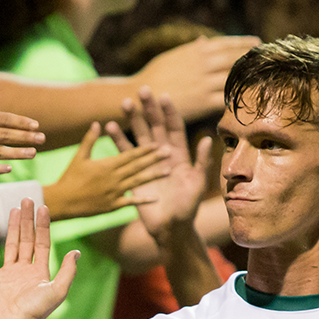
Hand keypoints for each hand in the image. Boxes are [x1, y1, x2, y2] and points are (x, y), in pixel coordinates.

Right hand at [0, 199, 78, 318]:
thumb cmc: (34, 312)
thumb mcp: (57, 290)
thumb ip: (67, 270)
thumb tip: (76, 252)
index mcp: (39, 272)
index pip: (42, 243)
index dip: (43, 225)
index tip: (43, 208)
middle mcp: (23, 271)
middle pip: (26, 239)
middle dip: (27, 220)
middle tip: (26, 200)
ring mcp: (6, 274)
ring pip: (11, 244)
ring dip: (13, 227)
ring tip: (14, 209)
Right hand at [43, 122, 171, 220]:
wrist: (62, 202)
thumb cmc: (69, 178)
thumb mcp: (78, 157)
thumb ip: (89, 140)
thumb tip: (97, 122)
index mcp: (107, 165)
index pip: (129, 155)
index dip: (144, 149)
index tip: (157, 143)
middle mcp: (113, 178)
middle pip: (137, 166)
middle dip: (154, 159)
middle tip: (169, 152)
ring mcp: (114, 192)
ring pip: (137, 182)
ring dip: (153, 176)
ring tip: (168, 171)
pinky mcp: (112, 206)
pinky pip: (130, 202)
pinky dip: (142, 200)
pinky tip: (155, 197)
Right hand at [107, 88, 211, 241]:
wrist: (170, 228)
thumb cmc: (187, 208)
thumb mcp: (198, 184)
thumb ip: (202, 162)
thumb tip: (208, 138)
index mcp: (179, 155)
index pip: (174, 128)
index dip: (169, 113)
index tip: (163, 96)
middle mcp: (162, 155)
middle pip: (154, 127)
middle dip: (148, 109)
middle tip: (141, 91)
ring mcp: (146, 164)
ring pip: (138, 136)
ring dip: (131, 120)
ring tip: (123, 104)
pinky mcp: (133, 174)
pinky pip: (124, 155)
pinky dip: (117, 140)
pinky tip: (109, 127)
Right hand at [132, 36, 258, 120]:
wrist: (140, 96)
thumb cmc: (154, 77)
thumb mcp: (172, 57)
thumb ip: (190, 50)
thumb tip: (203, 41)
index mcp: (197, 52)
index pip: (226, 43)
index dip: (243, 42)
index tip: (256, 42)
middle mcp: (203, 65)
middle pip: (234, 59)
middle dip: (251, 58)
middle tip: (266, 58)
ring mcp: (205, 83)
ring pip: (234, 77)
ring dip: (249, 77)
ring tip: (262, 76)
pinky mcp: (203, 102)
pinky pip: (227, 97)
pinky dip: (238, 96)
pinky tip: (248, 96)